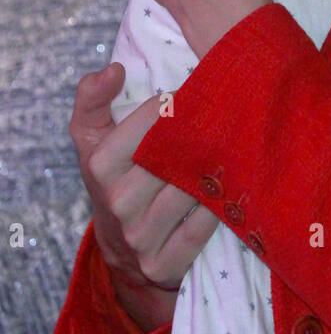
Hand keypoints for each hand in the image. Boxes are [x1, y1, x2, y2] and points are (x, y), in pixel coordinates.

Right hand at [69, 64, 218, 329]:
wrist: (122, 252)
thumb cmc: (113, 179)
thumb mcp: (92, 139)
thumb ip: (92, 99)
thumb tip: (114, 69)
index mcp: (99, 167)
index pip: (150, 121)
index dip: (178, 105)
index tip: (192, 97)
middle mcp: (118, 203)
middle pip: (176, 155)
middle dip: (204, 132)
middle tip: (227, 115)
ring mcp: (140, 237)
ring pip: (193, 187)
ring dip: (217, 165)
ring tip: (234, 145)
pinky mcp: (165, 263)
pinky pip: (205, 224)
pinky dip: (221, 203)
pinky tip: (231, 185)